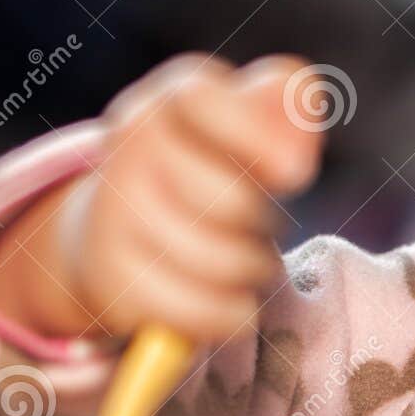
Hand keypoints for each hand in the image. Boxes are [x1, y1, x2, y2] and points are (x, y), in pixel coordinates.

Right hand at [0, 53, 324, 343]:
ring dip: (254, 272)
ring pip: (226, 264)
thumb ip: (282, 109)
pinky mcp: (115, 283)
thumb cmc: (206, 174)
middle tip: (252, 223)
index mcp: (166, 103)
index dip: (258, 133)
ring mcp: (113, 217)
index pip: (205, 100)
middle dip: (264, 223)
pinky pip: (206, 312)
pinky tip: (230, 302)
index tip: (296, 169)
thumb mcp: (244, 129)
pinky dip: (234, 315)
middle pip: (235, 201)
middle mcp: (129, 150)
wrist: (114, 233)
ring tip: (241, 262)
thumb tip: (300, 114)